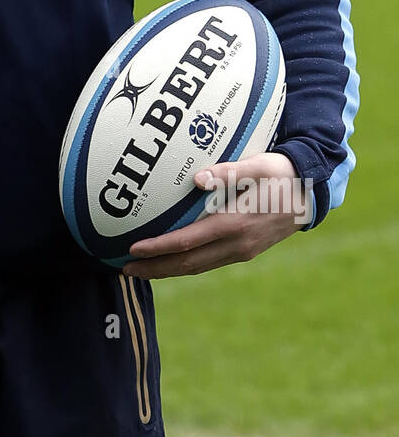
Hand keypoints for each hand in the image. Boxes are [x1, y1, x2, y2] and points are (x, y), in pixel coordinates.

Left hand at [121, 153, 309, 278]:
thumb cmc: (282, 172)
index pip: (187, 241)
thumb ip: (230, 171)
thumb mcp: (260, 165)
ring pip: (197, 267)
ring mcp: (242, 251)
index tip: (133, 249)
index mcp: (235, 225)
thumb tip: (198, 179)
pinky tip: (170, 261)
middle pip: (187, 263)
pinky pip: (208, 263)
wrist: (312, 194)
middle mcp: (237, 245)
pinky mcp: (245, 251)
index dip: (158, 247)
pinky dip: (185, 264)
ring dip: (167, 270)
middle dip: (154, 268)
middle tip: (125, 269)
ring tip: (140, 270)